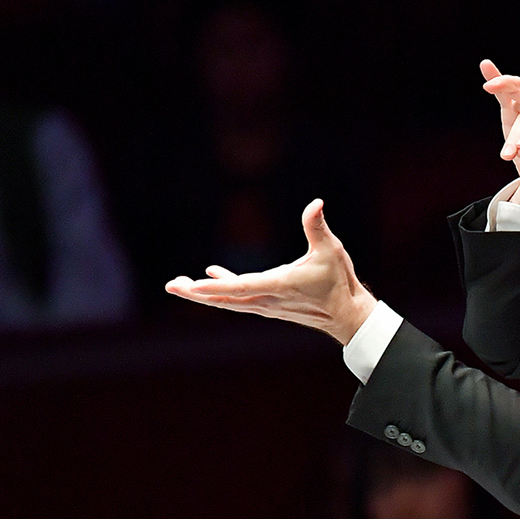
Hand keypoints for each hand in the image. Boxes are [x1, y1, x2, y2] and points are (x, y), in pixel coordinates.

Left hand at [165, 200, 376, 344]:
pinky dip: (221, 288)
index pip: (241, 287)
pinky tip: (210, 275)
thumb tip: (316, 203)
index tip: (193, 284)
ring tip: (179, 286)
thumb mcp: (331, 250)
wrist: (348, 315)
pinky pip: (238, 298)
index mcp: (279, 286)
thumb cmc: (340, 282)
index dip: (217, 285)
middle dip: (197, 293)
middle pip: (225, 298)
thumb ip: (317, 227)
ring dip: (203, 294)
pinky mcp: (268, 304)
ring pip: (227, 301)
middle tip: (171, 286)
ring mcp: (266, 305)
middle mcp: (267, 299)